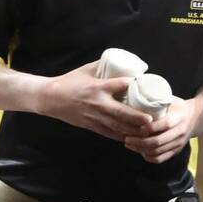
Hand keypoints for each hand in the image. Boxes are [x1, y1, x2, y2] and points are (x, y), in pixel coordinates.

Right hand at [37, 60, 153, 140]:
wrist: (51, 98)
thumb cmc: (70, 82)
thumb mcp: (86, 70)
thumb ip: (103, 67)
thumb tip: (122, 63)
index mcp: (97, 87)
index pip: (118, 85)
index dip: (131, 85)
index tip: (143, 85)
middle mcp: (98, 103)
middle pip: (121, 113)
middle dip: (137, 118)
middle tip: (151, 120)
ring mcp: (95, 117)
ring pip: (117, 127)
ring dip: (132, 130)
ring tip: (147, 132)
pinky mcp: (91, 126)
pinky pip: (109, 133)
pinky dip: (121, 136)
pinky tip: (132, 138)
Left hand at [125, 96, 197, 163]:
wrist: (196, 118)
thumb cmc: (178, 106)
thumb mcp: (171, 99)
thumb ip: (156, 99)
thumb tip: (135, 95)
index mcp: (178, 117)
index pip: (165, 124)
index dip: (150, 127)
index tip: (138, 126)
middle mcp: (179, 132)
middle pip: (158, 141)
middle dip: (139, 141)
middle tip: (126, 138)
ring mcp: (178, 143)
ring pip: (157, 151)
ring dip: (141, 149)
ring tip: (129, 144)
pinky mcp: (176, 151)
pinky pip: (161, 159)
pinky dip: (148, 157)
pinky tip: (139, 151)